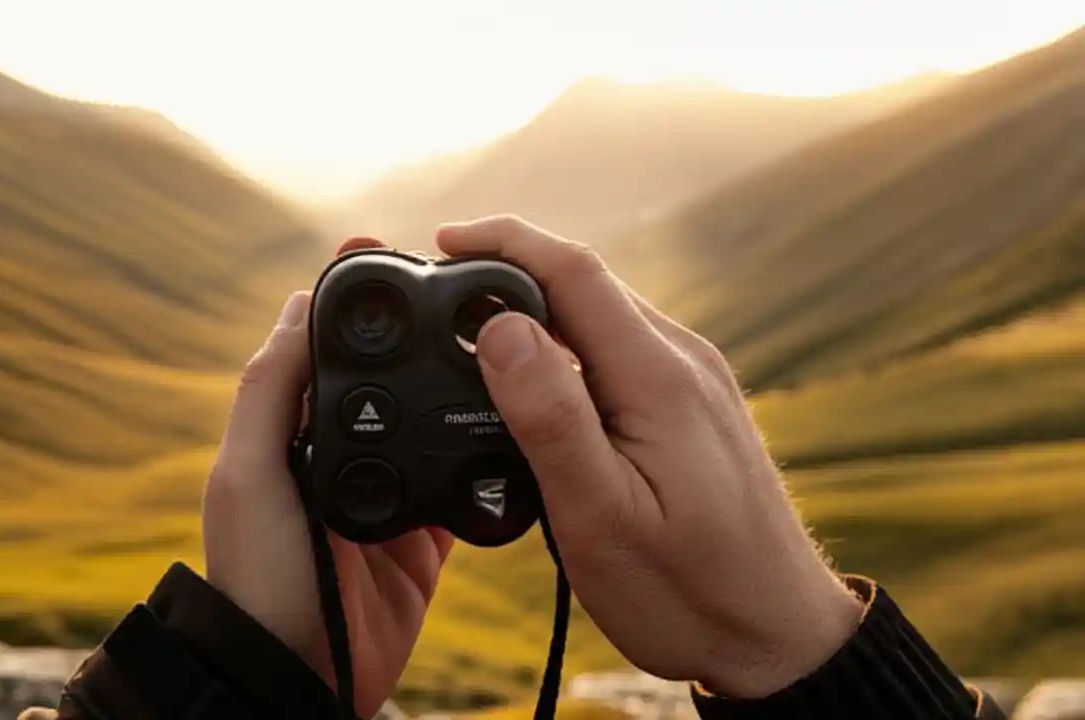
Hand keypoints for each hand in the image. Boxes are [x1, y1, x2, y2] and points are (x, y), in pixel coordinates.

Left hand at [202, 238, 451, 717]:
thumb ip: (271, 391)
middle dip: (415, 328)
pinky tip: (512, 419)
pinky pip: (462, 483)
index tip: (383, 248)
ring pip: (429, 421)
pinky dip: (484, 455)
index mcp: (291, 431)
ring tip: (498, 335)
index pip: (322, 347)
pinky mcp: (426, 536)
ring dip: (457, 383)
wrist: (300, 677)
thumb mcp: (248, 473)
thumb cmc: (259, 575)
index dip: (349, 298)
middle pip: (384, 375)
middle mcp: (341, 453)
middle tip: (459, 280)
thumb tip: (301, 302)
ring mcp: (387, 493)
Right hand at [438, 216, 863, 698]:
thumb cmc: (688, 591)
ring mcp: (697, 382)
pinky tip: (541, 376)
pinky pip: (624, 349)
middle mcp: (685, 361)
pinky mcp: (697, 406)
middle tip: (445, 293)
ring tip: (478, 332)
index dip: (505, 241)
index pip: (575, 271)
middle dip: (512, 271)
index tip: (445, 240)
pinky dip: (571, 343)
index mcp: (658, 377)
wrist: (778, 636)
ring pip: (606, 315)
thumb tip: (500, 329)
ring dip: (541, 308)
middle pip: (588, 284)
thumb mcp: (601, 516)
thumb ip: (551, 417)